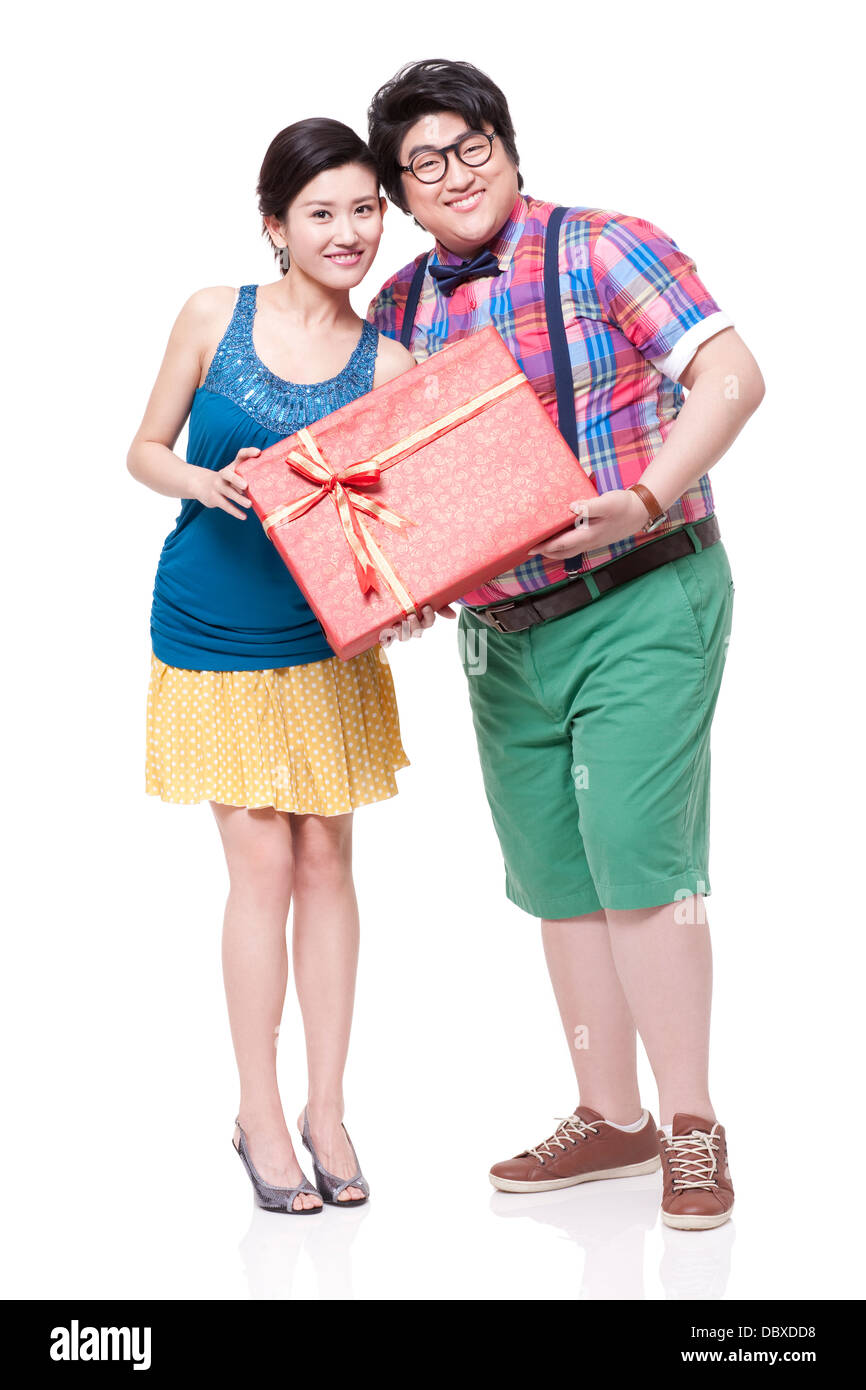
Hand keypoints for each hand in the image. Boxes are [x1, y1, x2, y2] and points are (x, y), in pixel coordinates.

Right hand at [190, 447, 259, 518]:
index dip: (248, 452)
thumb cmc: (227, 480)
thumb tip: (269, 485)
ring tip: (249, 504)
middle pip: (228, 474)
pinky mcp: (214, 497)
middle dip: (236, 480)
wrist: (201, 484)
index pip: (240, 455)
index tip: (258, 453)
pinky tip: (243, 516)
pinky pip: (225, 505)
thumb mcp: (235, 474)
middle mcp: (223, 474)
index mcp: (232, 466)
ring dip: (238, 499)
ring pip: (228, 492)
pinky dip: (235, 511)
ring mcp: (217, 486)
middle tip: (246, 486)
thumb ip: (248, 476)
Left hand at [379, 603, 456, 645]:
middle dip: (414, 625)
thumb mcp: (427, 598)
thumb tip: (453, 615)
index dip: (428, 616)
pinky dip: (386, 641)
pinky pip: (388, 640)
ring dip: (401, 632)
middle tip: (410, 615)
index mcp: (423, 620)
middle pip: (416, 631)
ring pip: (404, 637)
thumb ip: (439, 605)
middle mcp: (413, 627)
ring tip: (396, 625)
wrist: (395, 595)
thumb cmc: (414, 598)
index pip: (429, 621)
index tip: (426, 606)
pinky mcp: (389, 631)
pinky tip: (383, 640)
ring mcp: (401, 630)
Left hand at [528, 489, 649, 559]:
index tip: (531, 548)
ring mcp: (594, 541)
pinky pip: (577, 545)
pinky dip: (566, 545)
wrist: (641, 512)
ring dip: (556, 551)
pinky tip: (562, 538)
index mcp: (589, 535)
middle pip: (563, 552)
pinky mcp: (597, 537)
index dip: (545, 547)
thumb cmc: (624, 506)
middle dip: (547, 553)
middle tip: (531, 550)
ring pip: (570, 550)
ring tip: (543, 547)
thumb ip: (589, 506)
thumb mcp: (607, 503)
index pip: (561, 544)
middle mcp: (590, 541)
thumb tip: (572, 507)